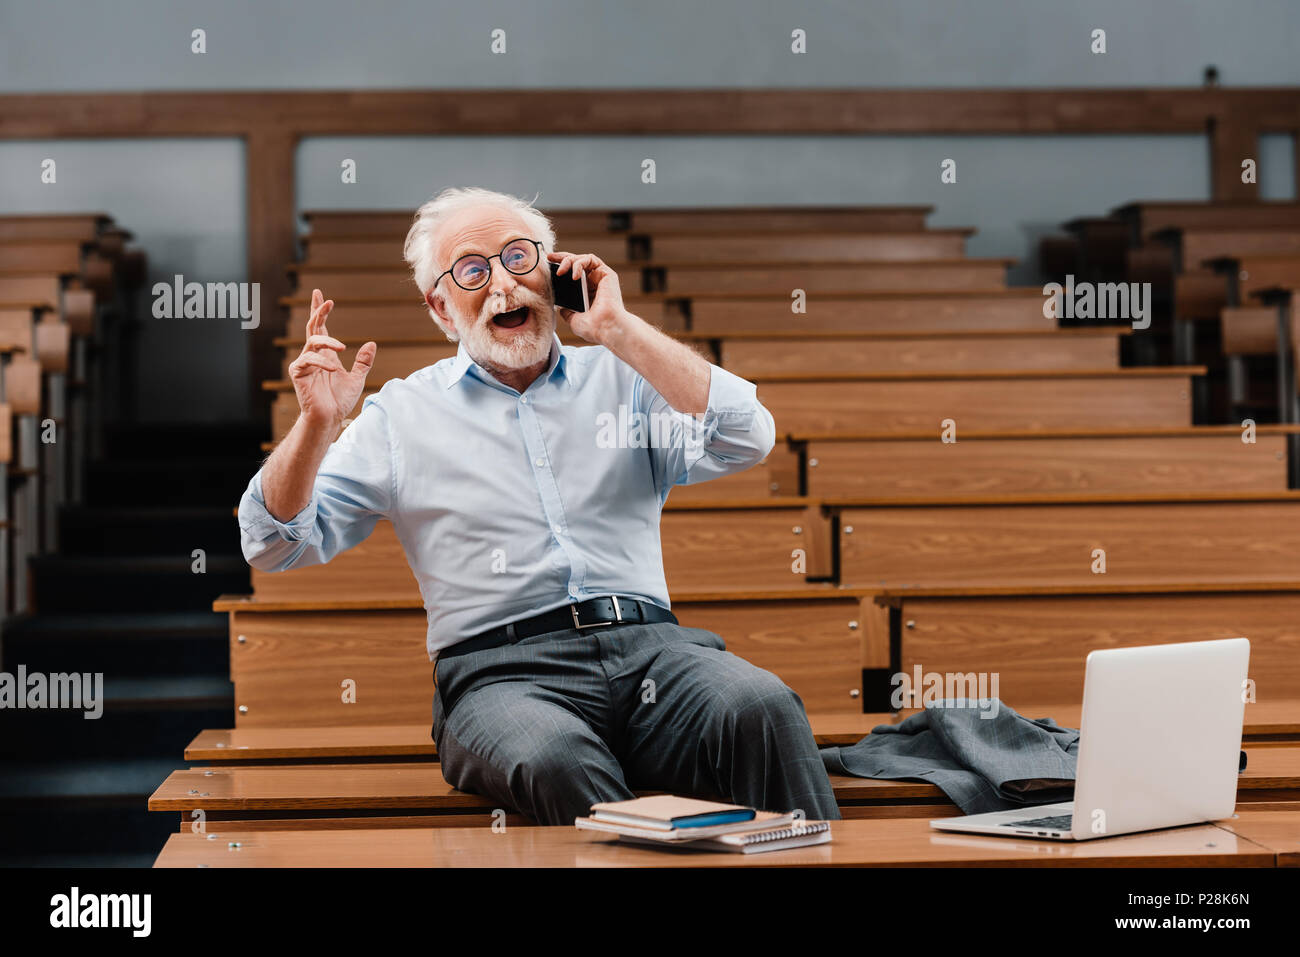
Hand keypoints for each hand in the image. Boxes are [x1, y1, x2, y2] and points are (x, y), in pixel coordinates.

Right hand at [288, 289, 376, 430]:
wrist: (330, 418)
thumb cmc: (340, 400)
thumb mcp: (357, 378)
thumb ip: (363, 361)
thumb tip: (371, 343)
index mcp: (326, 355)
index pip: (321, 328)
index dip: (321, 312)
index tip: (321, 295)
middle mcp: (314, 356)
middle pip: (313, 328)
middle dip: (319, 312)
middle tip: (327, 300)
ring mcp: (305, 364)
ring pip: (312, 342)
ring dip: (328, 341)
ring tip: (342, 347)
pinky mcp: (299, 373)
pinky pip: (308, 361)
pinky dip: (322, 363)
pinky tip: (333, 370)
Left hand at [549, 251, 629, 344]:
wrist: (605, 327)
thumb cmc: (593, 327)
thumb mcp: (574, 319)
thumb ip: (568, 312)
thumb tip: (561, 308)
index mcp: (588, 294)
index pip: (573, 276)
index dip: (561, 268)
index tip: (548, 267)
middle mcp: (595, 285)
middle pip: (577, 263)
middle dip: (562, 258)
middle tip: (550, 258)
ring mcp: (601, 278)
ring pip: (583, 259)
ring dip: (568, 261)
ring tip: (560, 272)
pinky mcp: (607, 273)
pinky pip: (591, 259)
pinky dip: (579, 264)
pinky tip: (574, 275)